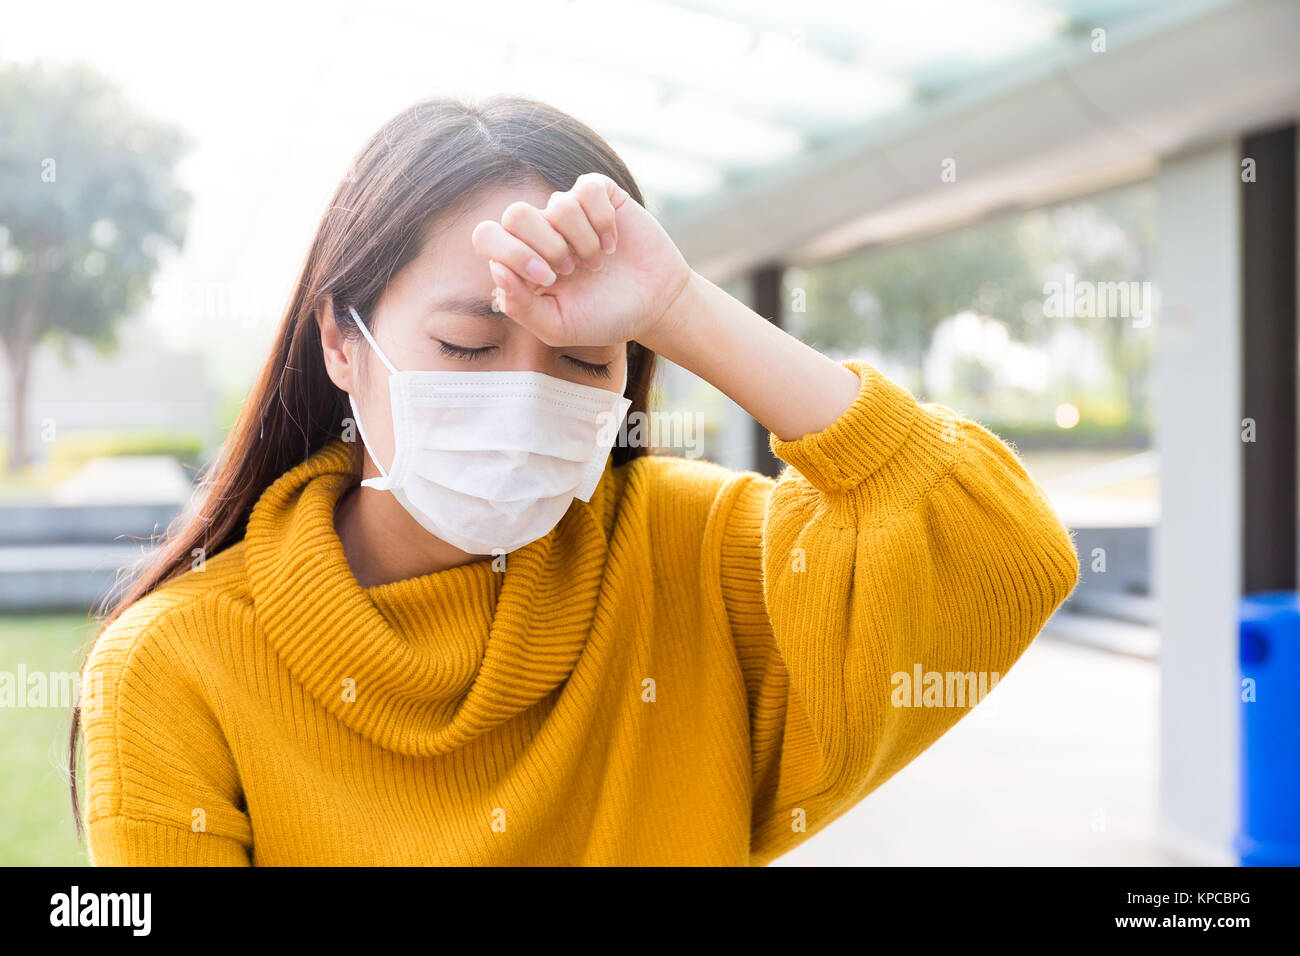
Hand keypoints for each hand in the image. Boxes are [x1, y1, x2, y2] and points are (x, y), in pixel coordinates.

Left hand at [470, 173, 692, 348]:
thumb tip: (496, 269)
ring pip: (558, 204)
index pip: (487, 236)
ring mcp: (570, 212)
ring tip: (597, 264)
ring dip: (583, 241)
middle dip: (547, 246)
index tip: (547, 278)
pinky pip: (588, 188)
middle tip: (571, 270)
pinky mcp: (601, 197)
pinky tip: (613, 243)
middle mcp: (540, 232)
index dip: (512, 253)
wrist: (653, 308)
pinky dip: (603, 219)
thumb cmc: (602, 319)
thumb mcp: (557, 327)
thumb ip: (520, 306)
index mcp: (521, 260)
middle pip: (515, 213)